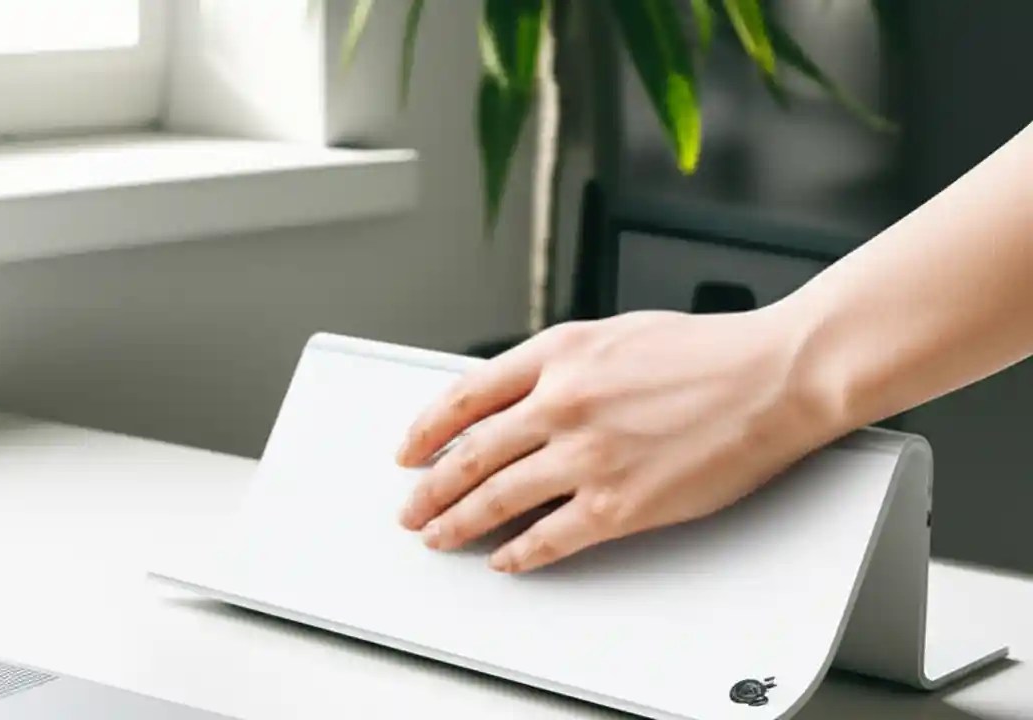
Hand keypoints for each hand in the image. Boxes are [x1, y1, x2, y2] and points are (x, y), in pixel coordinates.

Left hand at [395, 309, 845, 572]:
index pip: (465, 396)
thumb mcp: (615, 335)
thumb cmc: (708, 352)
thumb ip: (560, 364)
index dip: (426, 429)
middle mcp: (561, 402)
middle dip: (429, 488)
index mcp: (558, 353)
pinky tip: (505, 559)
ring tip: (439, 536)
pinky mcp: (619, 503)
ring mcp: (587, 455)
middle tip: (410, 508)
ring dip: (458, 523)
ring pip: (496, 498)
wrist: (773, 375)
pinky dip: (519, 553)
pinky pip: (549, 537)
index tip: (409, 450)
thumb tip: (517, 397)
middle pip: (470, 453)